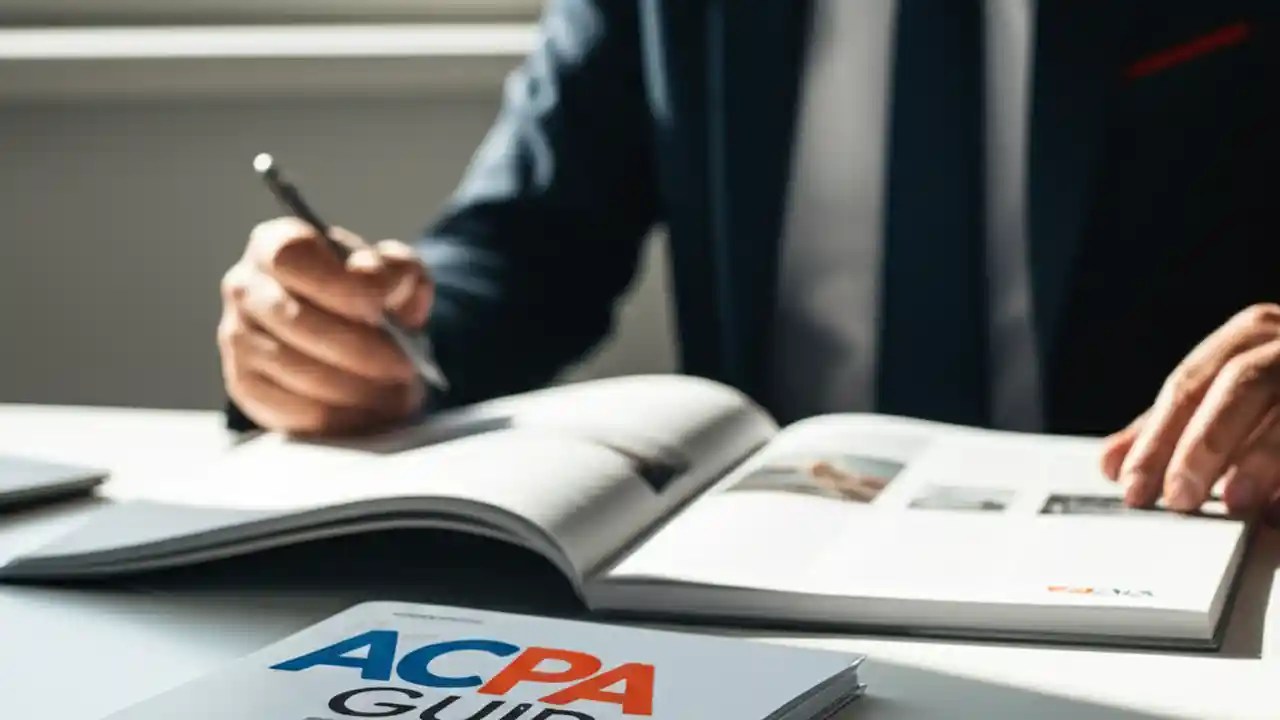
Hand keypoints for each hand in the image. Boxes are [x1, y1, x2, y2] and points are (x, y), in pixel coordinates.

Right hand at [218, 217, 432, 435]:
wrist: (352, 339)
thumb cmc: (371, 297)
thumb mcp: (396, 273)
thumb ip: (396, 268)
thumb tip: (374, 278)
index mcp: (277, 244)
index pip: (292, 257)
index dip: (336, 284)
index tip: (378, 307)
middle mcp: (246, 286)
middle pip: (292, 318)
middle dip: (356, 347)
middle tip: (402, 365)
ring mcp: (238, 337)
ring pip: (292, 366)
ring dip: (352, 385)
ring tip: (394, 391)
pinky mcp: (244, 383)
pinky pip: (287, 404)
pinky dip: (334, 412)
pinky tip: (366, 408)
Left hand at [1101, 304, 1279, 522]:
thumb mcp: (1227, 402)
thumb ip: (1173, 428)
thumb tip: (1111, 464)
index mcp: (1252, 335)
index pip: (1190, 384)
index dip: (1157, 437)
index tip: (1130, 485)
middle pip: (1241, 382)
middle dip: (1204, 442)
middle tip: (1177, 498)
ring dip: (1263, 455)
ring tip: (1235, 502)